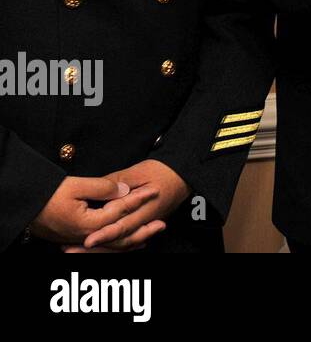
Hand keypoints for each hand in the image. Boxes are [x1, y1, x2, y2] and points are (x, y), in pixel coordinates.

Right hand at [28, 176, 159, 245]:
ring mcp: (82, 240)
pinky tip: (129, 242)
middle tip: (162, 223)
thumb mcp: (76, 186)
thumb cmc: (48, 195)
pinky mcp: (77, 239)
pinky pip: (104, 246)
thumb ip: (103, 188)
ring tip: (150, 234)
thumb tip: (124, 190)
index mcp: (88, 224)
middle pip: (122, 236)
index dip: (140, 199)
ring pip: (114, 246)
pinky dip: (119, 245)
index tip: (155, 189)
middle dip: (144, 229)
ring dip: (134, 240)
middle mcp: (87, 236)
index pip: (121, 211)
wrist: (26, 206)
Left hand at [71, 160, 190, 252]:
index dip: (104, 234)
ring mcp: (145, 226)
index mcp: (146, 208)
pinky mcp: (143, 227)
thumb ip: (118, 182)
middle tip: (71, 252)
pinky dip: (111, 248)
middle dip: (96, 248)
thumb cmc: (162, 171)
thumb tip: (99, 192)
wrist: (182, 175)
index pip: (122, 225)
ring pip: (122, 244)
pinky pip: (127, 242)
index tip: (87, 241)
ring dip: (100, 251)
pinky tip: (96, 250)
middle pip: (119, 240)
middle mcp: (145, 221)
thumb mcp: (139, 172)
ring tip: (77, 253)